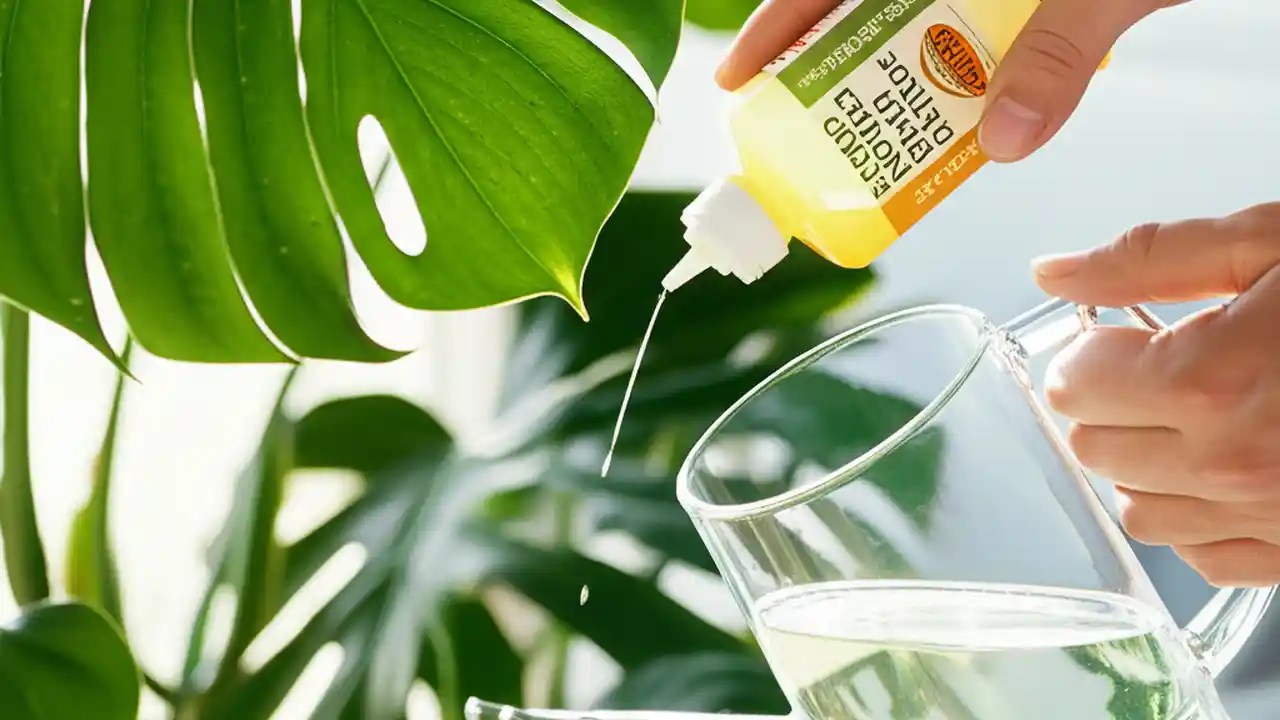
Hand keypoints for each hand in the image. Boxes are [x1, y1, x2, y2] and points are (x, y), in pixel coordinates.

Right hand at [715, 0, 1181, 161]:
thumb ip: (1059, 49)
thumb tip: (1008, 139)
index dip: (773, 24)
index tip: (736, 79)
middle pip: (854, 7)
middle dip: (821, 65)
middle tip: (796, 129)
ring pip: (905, 22)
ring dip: (890, 78)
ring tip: (872, 134)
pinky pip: (963, 29)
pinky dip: (956, 69)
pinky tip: (960, 105)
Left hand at [1036, 204, 1279, 586]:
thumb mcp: (1273, 241)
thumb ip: (1149, 259)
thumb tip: (1057, 270)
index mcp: (1210, 377)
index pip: (1074, 386)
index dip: (1091, 351)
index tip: (1120, 334)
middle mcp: (1230, 461)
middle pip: (1095, 449)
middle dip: (1110, 403)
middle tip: (1160, 365)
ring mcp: (1269, 516)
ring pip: (1139, 510)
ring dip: (1147, 463)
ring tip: (1202, 414)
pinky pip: (1204, 557)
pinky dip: (1199, 517)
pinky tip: (1232, 466)